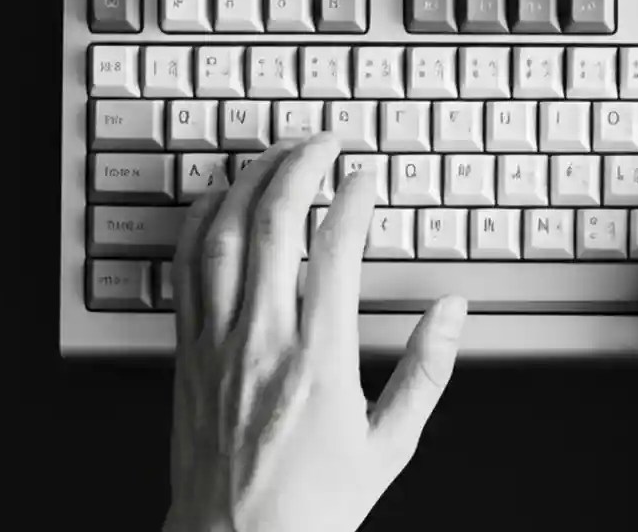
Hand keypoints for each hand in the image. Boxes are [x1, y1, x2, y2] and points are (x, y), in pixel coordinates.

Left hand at [163, 134, 468, 531]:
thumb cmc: (312, 503)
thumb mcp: (393, 444)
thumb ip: (428, 370)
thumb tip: (453, 312)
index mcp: (319, 360)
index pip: (335, 250)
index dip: (352, 198)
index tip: (366, 177)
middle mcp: (263, 341)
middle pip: (273, 224)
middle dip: (300, 165)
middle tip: (325, 141)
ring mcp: (216, 343)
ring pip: (222, 236)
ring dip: (249, 181)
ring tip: (275, 154)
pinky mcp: (187, 353)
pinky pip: (184, 269)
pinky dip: (201, 223)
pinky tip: (217, 201)